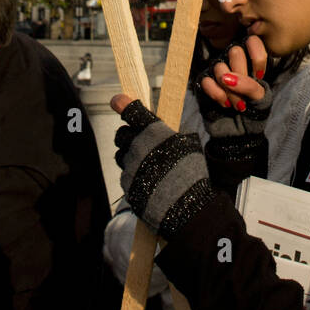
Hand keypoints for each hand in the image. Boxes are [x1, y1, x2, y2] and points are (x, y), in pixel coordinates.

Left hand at [109, 98, 213, 240]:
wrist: (187, 208)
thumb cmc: (192, 174)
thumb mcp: (188, 144)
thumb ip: (170, 133)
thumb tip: (161, 128)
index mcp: (153, 132)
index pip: (131, 111)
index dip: (122, 103)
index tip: (117, 100)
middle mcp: (138, 147)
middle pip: (121, 134)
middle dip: (128, 135)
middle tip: (140, 141)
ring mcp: (130, 167)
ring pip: (121, 155)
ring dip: (130, 156)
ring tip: (148, 164)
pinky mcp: (127, 186)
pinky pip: (125, 175)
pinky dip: (134, 175)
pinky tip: (149, 181)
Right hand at [199, 35, 267, 111]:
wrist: (240, 127)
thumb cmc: (252, 106)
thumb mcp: (259, 96)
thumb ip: (250, 85)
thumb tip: (228, 79)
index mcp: (250, 58)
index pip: (253, 41)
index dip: (257, 58)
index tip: (259, 76)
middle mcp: (233, 59)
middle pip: (235, 52)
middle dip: (242, 75)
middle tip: (247, 93)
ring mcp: (218, 69)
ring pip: (220, 67)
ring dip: (231, 90)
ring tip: (238, 105)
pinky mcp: (206, 80)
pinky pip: (207, 81)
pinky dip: (217, 94)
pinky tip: (225, 103)